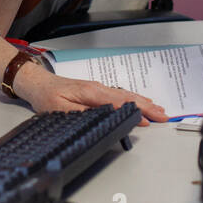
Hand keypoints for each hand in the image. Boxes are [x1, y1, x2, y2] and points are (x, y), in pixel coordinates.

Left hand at [13, 65, 166, 126]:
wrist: (38, 82)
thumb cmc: (46, 96)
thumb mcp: (59, 109)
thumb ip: (80, 114)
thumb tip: (99, 118)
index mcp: (91, 93)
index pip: (119, 103)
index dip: (135, 112)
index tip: (148, 120)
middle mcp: (98, 88)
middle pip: (127, 98)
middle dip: (147, 107)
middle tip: (164, 116)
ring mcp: (99, 89)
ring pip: (126, 96)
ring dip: (143, 103)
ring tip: (159, 110)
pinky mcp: (97, 91)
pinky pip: (120, 95)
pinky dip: (134, 100)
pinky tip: (140, 103)